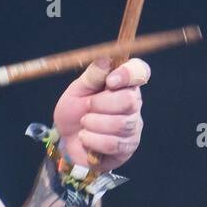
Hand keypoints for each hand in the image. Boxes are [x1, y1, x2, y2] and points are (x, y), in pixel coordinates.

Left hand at [52, 57, 148, 171]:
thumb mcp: (77, 90)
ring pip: (120, 124)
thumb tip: (105, 60)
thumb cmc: (74, 111)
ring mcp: (133, 125)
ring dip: (93, 123)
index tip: (110, 81)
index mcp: (123, 83)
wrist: (67, 139)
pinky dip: (92, 140)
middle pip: (129, 100)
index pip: (139, 71)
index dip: (128, 74)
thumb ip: (91, 77)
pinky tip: (86, 138)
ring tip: (84, 123)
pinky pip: (113, 143)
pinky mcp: (127, 146)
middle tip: (87, 107)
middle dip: (100, 104)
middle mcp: (133, 103)